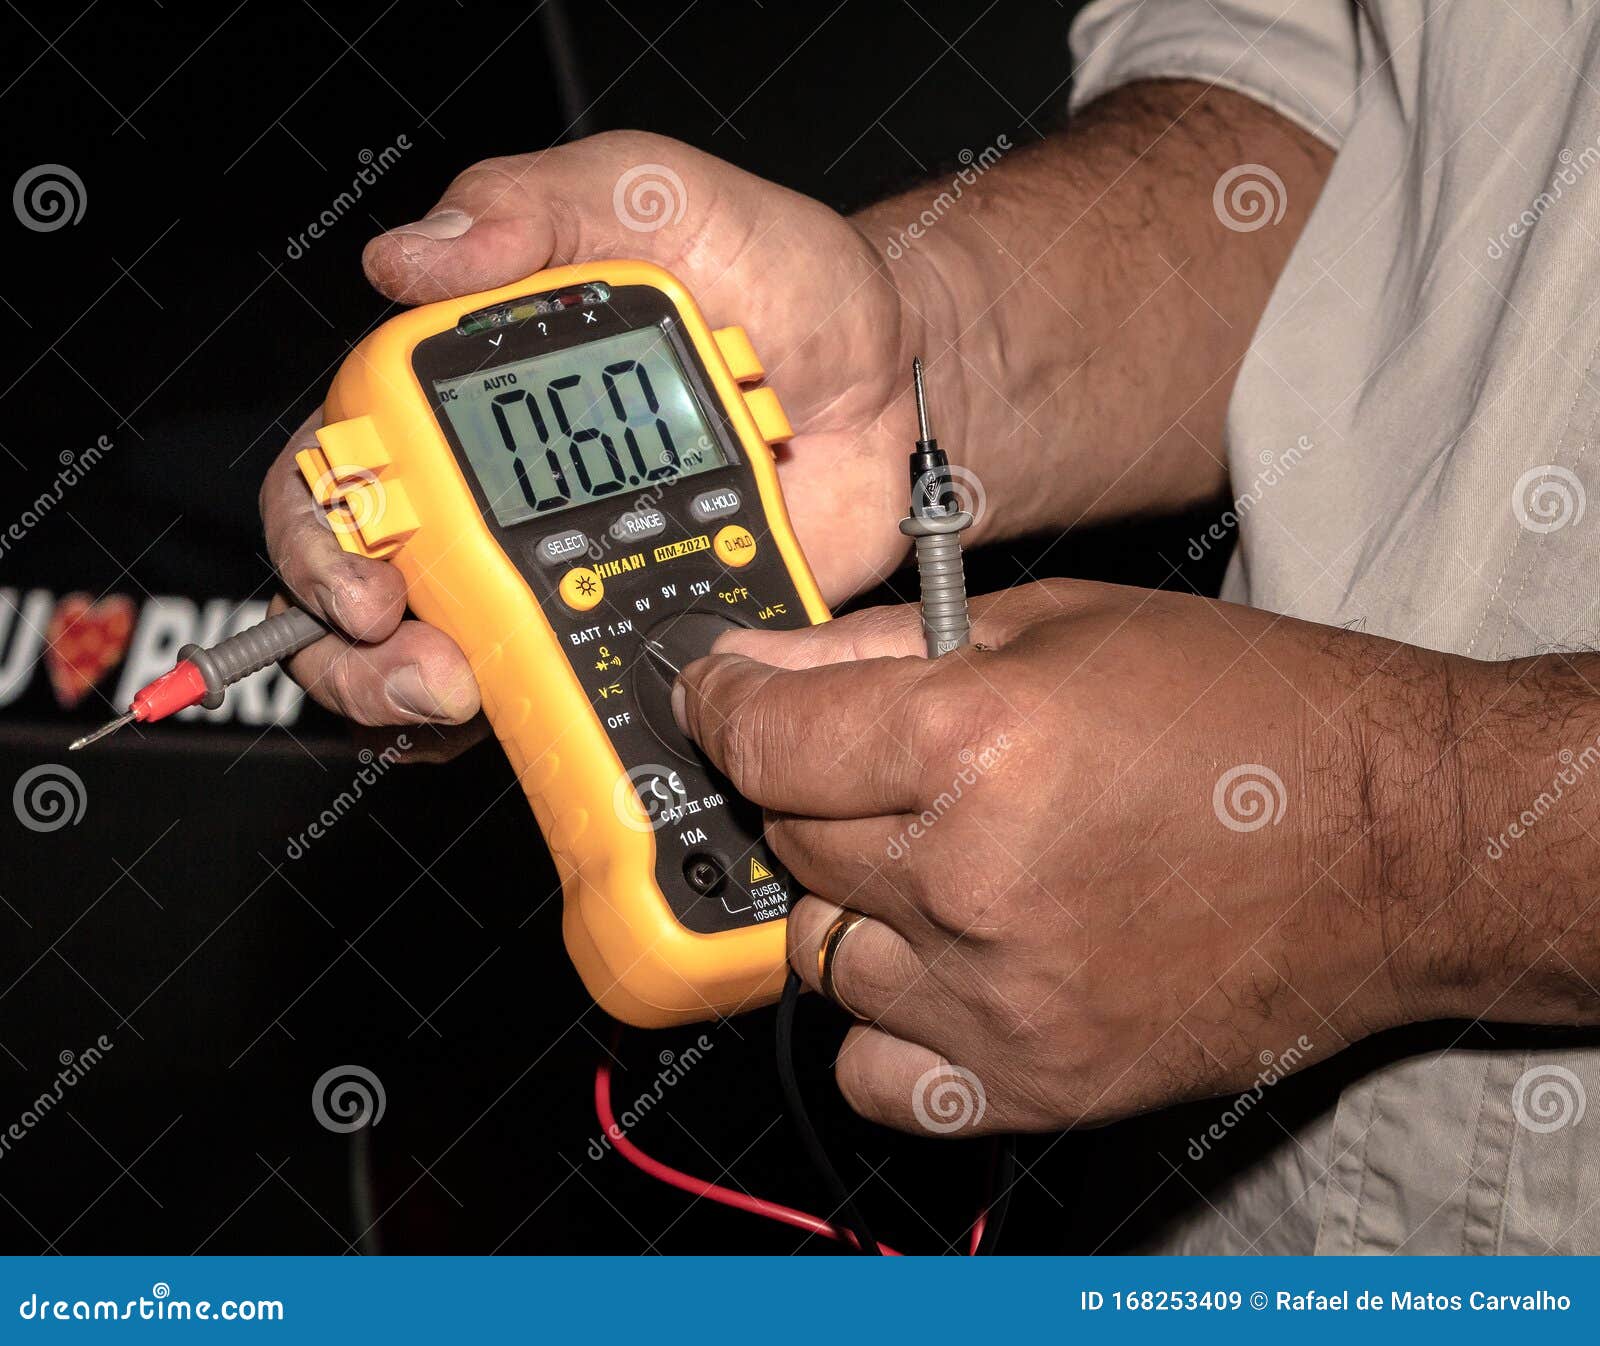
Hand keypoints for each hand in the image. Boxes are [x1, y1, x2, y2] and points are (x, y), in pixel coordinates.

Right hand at [260, 131, 925, 734]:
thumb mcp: (653, 198)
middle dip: (356, 652)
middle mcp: (491, 490)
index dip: (321, 535)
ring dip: (420, 704)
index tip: (368, 583)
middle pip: (365, 588)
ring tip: (468, 700)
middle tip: (423, 670)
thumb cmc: (776, 278)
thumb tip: (407, 259)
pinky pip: (557, 695)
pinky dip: (532, 723)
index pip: (342, 470)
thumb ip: (535, 208)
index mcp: (468, 391)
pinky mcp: (631, 630)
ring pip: (440, 660)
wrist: (888, 380)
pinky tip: (548, 720)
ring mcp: (557, 572)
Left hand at [675, 580, 1458, 1133]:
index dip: (720, 705)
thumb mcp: (1062, 626)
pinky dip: (881, 1016)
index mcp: (979, 744)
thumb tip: (759, 666)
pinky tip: (939, 963)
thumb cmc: (1247, 715)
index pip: (763, 737)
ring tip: (937, 859)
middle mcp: (975, 879)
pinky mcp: (1036, 1079)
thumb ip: (887, 648)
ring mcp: (1001, 996)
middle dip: (810, 787)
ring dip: (850, 897)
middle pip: (787, 838)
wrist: (1393, 845)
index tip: (719, 698)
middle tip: (878, 763)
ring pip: (818, 950)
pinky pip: (874, 1069)